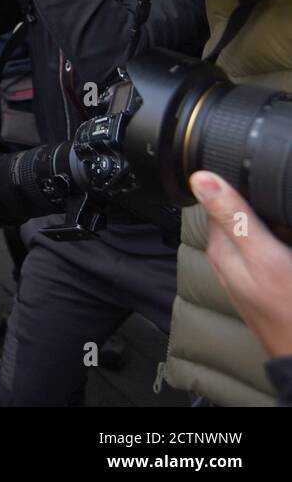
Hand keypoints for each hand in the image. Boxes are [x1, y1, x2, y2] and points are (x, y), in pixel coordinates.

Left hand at [192, 171, 291, 358]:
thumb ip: (234, 217)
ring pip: (261, 231)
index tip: (259, 172)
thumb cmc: (290, 309)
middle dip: (261, 203)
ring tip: (287, 235)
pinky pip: (273, 249)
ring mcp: (251, 271)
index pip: (217, 198)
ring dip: (274, 222)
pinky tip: (291, 243)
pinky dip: (282, 241)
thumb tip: (199, 176)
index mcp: (221, 247)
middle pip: (242, 213)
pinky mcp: (270, 280)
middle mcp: (230, 257)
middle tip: (282, 202)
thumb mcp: (264, 256)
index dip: (239, 181)